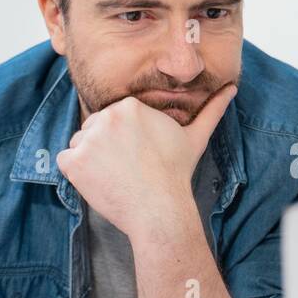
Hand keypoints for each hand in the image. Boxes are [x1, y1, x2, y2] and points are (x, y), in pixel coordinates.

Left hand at [55, 84, 236, 240]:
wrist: (160, 209)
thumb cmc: (176, 174)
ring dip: (90, 160)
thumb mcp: (194, 137)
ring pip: (80, 145)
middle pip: (94, 129)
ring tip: (116, 177)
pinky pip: (65, 163)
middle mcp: (106, 117)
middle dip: (106, 148)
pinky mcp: (73, 162)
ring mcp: (87, 140)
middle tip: (128, 169)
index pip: (113, 118)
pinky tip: (100, 183)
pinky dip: (77, 175)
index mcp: (129, 106)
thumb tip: (232, 88)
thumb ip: (211, 110)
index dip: (124, 140)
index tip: (138, 157)